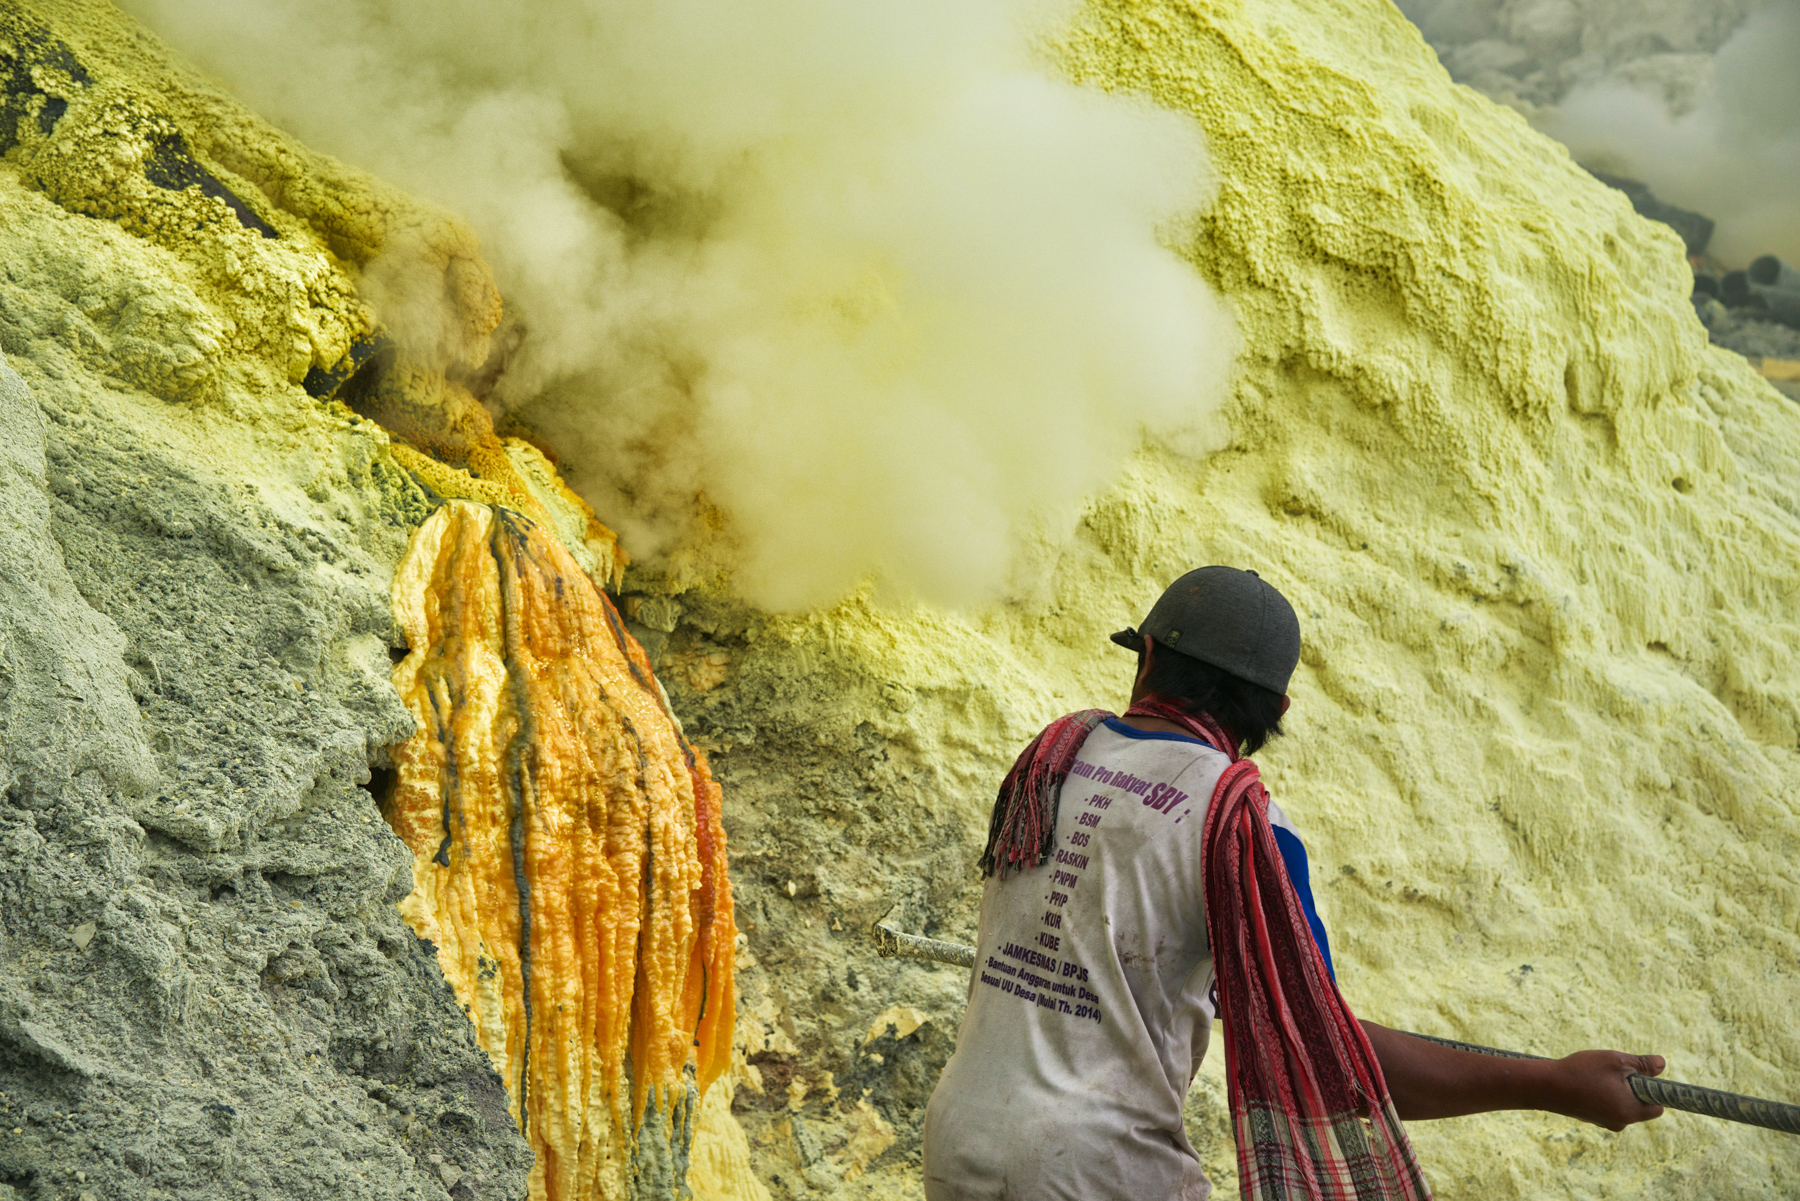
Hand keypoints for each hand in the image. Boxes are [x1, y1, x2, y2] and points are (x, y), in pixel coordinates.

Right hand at [1548, 1050, 1666, 1130]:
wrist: (1544, 1086)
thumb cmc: (1582, 1071)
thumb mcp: (1615, 1061)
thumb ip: (1642, 1064)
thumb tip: (1662, 1065)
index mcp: (1630, 1111)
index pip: (1657, 1107)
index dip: (1653, 1090)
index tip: (1640, 1075)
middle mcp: (1620, 1122)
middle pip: (1639, 1106)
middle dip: (1632, 1088)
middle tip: (1614, 1070)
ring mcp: (1604, 1122)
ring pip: (1622, 1104)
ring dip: (1617, 1090)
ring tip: (1597, 1074)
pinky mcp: (1592, 1118)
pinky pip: (1607, 1106)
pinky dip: (1603, 1094)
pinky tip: (1587, 1081)